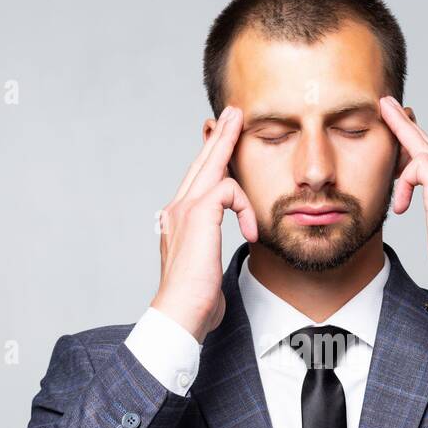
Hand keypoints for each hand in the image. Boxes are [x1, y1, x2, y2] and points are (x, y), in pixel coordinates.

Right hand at [150, 105, 257, 341]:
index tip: (222, 144)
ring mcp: (184, 210)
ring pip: (210, 165)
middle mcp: (176, 211)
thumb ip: (211, 257)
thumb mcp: (206, 273)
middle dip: (217, 136)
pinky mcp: (198, 214)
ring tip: (239, 123)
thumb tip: (220, 262)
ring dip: (228, 143)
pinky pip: (228, 189)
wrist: (180, 313)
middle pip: (200, 164)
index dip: (210, 161)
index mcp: (177, 223)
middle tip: (231, 113)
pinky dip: (244, 207)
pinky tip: (251, 231)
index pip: (196, 183)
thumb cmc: (194, 303)